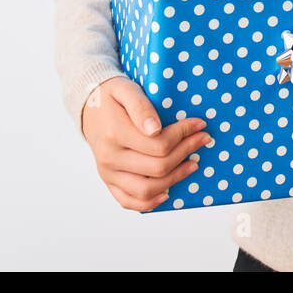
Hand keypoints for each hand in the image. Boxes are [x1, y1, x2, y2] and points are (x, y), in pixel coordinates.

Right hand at [81, 76, 210, 211]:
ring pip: (147, 188)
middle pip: (157, 167)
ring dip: (176, 178)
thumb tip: (155, 130)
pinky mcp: (108, 181)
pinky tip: (168, 192)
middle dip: (186, 152)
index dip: (184, 135)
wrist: (89, 107)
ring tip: (193, 164)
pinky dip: (150, 202)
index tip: (199, 124)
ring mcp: (107, 172)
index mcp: (114, 133)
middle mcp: (109, 157)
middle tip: (202, 139)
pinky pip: (128, 201)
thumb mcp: (126, 89)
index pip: (158, 144)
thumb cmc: (112, 96)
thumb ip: (141, 107)